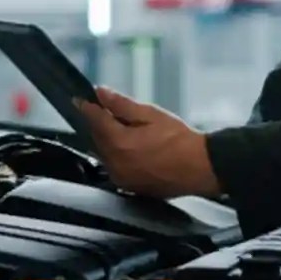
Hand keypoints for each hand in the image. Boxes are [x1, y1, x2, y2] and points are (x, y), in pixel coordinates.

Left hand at [76, 86, 221, 198]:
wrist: (200, 168)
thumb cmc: (178, 138)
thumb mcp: (151, 115)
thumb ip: (122, 105)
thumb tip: (100, 92)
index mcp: (118, 143)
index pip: (95, 121)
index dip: (87, 107)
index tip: (79, 99)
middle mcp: (114, 164)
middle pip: (97, 139)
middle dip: (98, 124)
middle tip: (103, 110)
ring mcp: (121, 178)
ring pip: (105, 155)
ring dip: (106, 140)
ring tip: (119, 128)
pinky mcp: (130, 187)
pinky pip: (115, 167)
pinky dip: (116, 155)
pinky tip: (128, 147)